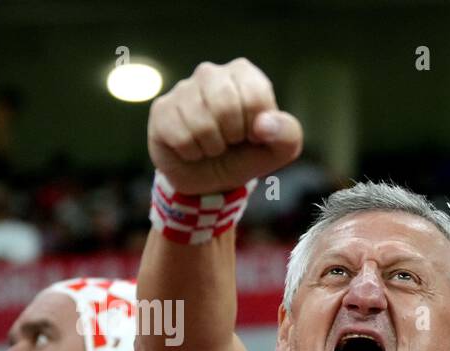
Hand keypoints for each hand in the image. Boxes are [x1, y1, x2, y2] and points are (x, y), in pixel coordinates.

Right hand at [147, 58, 302, 194]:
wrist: (209, 177)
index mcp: (244, 75)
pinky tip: (192, 148)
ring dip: (211, 147)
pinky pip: (180, 136)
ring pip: (201, 123)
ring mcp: (183, 89)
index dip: (256, 127)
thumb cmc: (245, 154)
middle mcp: (211, 73)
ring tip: (211, 145)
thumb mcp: (278, 150)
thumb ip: (287, 135)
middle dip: (232, 135)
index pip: (255, 96)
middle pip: (226, 105)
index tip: (252, 134)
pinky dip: (191, 153)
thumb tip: (264, 124)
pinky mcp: (162, 109)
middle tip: (230, 141)